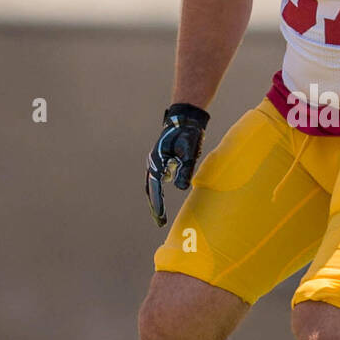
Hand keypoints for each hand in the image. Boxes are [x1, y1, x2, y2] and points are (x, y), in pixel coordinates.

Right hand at [145, 103, 208, 226]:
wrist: (185, 118)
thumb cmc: (187, 134)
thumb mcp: (188, 153)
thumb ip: (184, 170)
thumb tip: (180, 188)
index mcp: (158, 162)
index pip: (155, 189)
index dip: (158, 204)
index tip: (161, 218)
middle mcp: (154, 162)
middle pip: (150, 189)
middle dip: (154, 205)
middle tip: (159, 221)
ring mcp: (156, 161)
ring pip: (152, 184)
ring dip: (155, 198)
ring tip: (159, 213)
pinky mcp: (162, 159)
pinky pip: (157, 178)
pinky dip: (157, 189)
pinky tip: (161, 196)